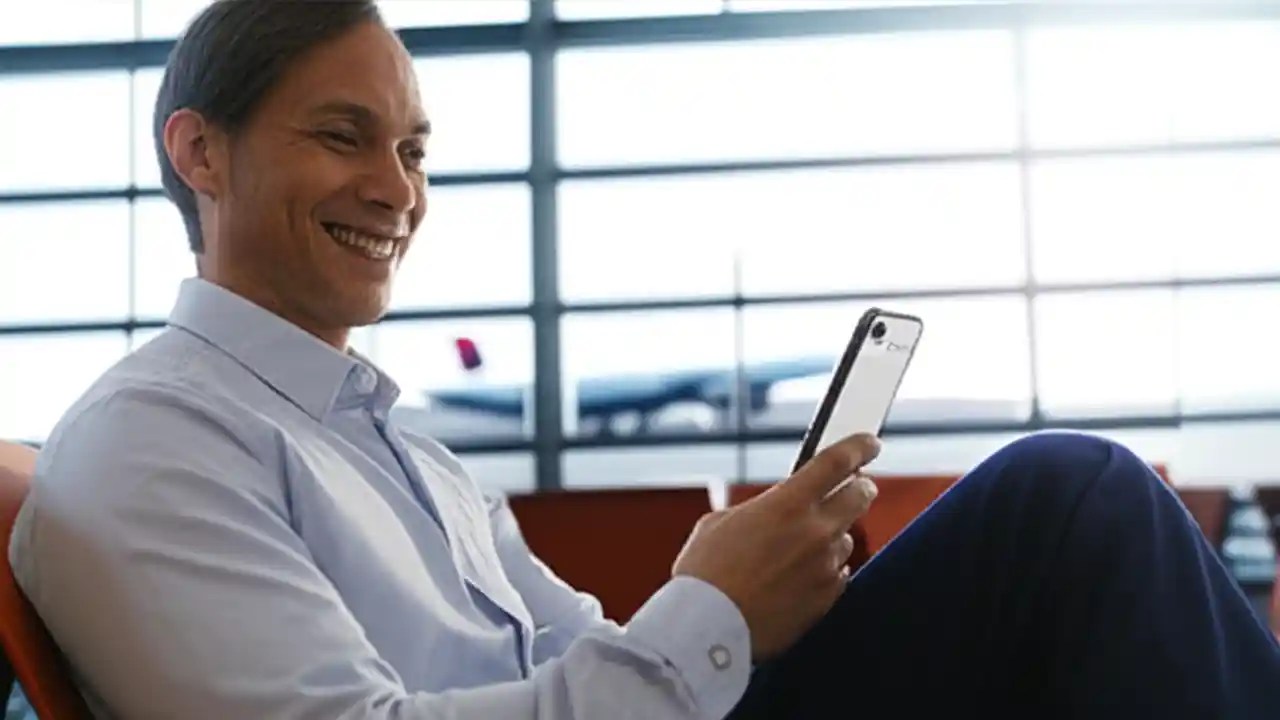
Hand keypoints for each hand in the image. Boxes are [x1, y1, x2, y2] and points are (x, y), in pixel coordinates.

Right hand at [672, 433, 880, 661]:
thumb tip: (775, 510)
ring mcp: (825, 567)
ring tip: (800, 546)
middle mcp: (815, 532)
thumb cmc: (705, 575)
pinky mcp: (826, 598)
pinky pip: (838, 574)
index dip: (859, 447)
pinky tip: (798, 575)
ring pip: (846, 538)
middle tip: (854, 486)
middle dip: (860, 486)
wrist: (708, 629)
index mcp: (787, 504)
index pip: (837, 462)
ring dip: (832, 534)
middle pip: (860, 496)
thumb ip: (760, 508)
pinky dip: (825, 569)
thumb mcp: (722, 522)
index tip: (869, 443)